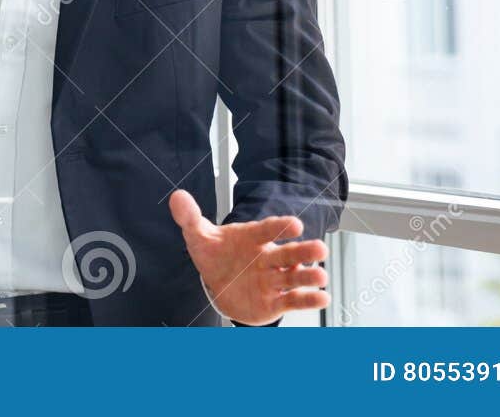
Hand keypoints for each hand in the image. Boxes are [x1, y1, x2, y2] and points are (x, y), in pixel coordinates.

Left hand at [168, 189, 329, 325]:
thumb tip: (177, 197)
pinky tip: (322, 298)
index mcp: (252, 237)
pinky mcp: (275, 301)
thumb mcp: (198, 236)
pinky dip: (308, 300)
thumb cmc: (215, 254)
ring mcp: (273, 279)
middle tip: (321, 248)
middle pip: (287, 253)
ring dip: (308, 277)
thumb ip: (190, 218)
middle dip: (303, 251)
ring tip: (322, 277)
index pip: (267, 230)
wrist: (218, 283)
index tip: (295, 225)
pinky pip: (293, 300)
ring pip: (294, 277)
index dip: (280, 227)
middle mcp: (268, 258)